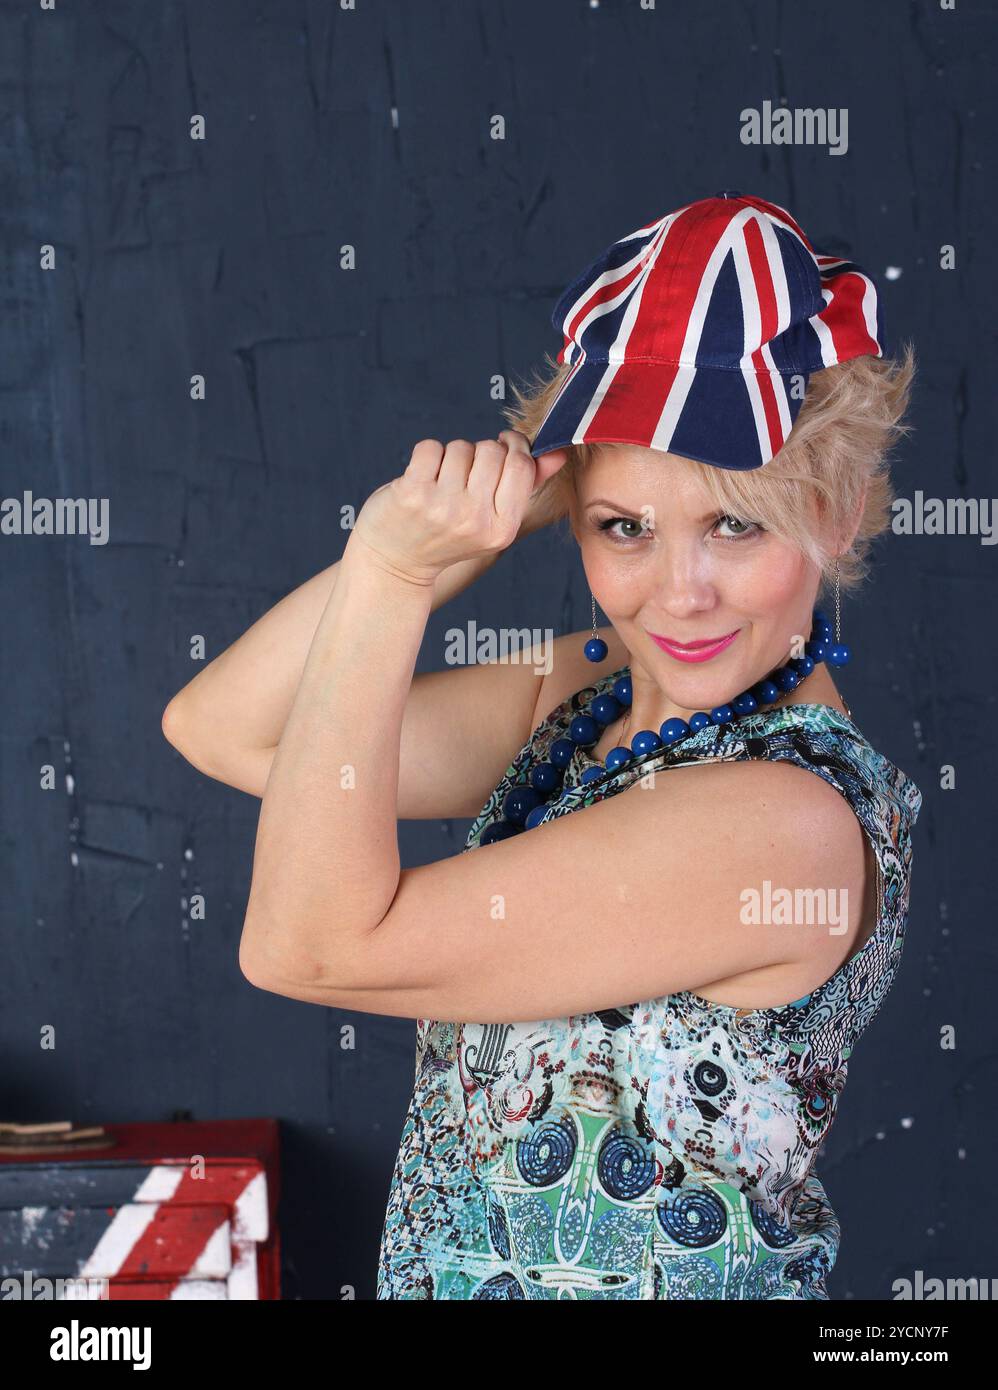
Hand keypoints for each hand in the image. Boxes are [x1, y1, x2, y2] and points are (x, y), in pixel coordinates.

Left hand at [348, 431, 569, 583]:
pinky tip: (421, 479)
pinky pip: (430, 447)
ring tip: (441, 482)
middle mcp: (475, 520)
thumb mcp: (492, 521)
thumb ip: (526, 486)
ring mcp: (442, 506)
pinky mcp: (412, 492)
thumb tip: (557, 454)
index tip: (504, 443)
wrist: (396, 562)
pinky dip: (426, 455)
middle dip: (479, 453)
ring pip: (460, 446)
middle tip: (465, 475)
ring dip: (451, 456)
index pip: (521, 466)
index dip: (514, 446)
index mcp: (502, 529)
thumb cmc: (446, 536)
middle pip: (492, 451)